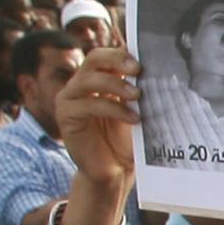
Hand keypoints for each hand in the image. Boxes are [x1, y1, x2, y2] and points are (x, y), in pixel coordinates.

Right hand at [55, 47, 139, 190]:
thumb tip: (158, 67)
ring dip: (115, 85)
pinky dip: (113, 108)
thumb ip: (139, 88)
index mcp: (99, 78)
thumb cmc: (127, 140)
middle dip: (117, 60)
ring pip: (89, 79)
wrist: (115, 171)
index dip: (124, 53)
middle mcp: (81, 84)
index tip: (146, 58)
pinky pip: (88, 104)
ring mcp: (70, 98)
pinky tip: (132, 118)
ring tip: (138, 96)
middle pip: (94, 58)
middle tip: (138, 69)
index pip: (108, 55)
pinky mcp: (65, 116)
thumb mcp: (137, 110)